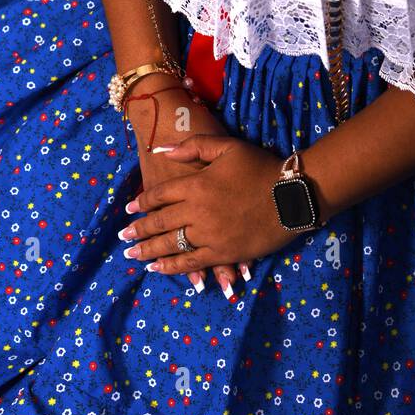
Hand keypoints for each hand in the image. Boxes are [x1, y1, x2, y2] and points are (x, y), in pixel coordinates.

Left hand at [120, 134, 297, 277]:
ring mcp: (210, 235)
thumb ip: (192, 146)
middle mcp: (197, 211)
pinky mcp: (223, 253)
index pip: (160, 194)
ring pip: (171, 245)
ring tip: (132, 255)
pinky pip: (191, 263)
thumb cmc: (259, 167)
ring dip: (148, 250)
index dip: (143, 202)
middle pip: (160, 222)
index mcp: (196, 184)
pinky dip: (172, 267)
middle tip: (122, 236)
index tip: (130, 210)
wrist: (292, 194)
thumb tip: (161, 150)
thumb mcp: (226, 146)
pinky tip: (158, 269)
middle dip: (138, 230)